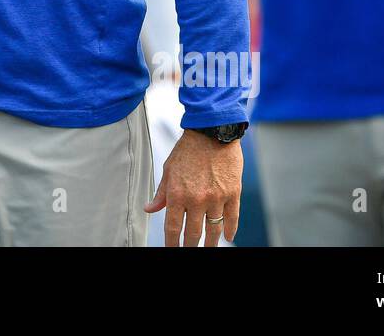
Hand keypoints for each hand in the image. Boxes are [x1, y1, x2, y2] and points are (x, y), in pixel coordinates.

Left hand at [144, 129, 241, 246]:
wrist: (212, 132)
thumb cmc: (188, 149)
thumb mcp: (169, 169)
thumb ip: (161, 193)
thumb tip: (149, 209)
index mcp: (178, 194)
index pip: (173, 227)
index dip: (171, 243)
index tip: (171, 250)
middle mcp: (197, 199)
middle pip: (193, 233)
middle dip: (190, 247)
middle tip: (189, 251)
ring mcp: (217, 198)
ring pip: (214, 230)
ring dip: (210, 243)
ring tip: (207, 249)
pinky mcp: (233, 193)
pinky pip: (232, 218)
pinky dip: (230, 230)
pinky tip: (228, 237)